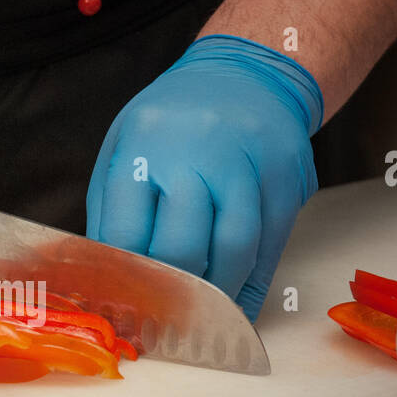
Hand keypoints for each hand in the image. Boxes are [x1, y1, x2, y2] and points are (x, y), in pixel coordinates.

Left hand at [86, 35, 322, 320]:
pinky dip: (251, 287)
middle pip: (182, 247)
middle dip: (169, 297)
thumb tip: (108, 285)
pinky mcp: (289, 177)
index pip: (128, 233)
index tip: (121, 314)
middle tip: (160, 325)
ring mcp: (250, 163)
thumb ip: (113, 211)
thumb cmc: (172, 122)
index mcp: (143, 144)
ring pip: (234, 251)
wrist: (248, 72)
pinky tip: (233, 309)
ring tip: (198, 322)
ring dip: (215, 298)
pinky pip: (271, 247)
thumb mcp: (124, 147)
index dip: (124, 284)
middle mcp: (199, 151)